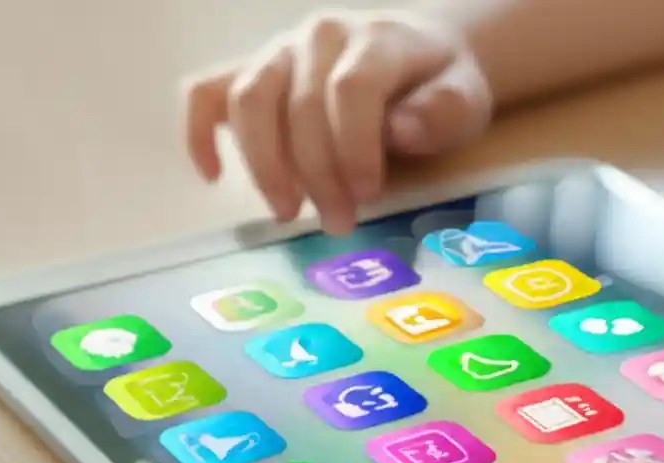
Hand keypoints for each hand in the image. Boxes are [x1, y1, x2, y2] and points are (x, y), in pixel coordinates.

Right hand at [182, 10, 492, 235]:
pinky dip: (199, 134)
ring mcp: (278, 52)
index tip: (367, 195)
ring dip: (264, 165)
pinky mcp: (250, 72)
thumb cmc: (438, 86)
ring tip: (289, 212)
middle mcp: (318, 37)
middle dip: (317, 173)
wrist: (417, 54)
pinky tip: (213, 176)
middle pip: (299, 104)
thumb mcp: (464, 100)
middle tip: (338, 223)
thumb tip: (402, 129)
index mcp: (375, 40)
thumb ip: (443, 112)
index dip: (354, 146)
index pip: (351, 88)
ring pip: (249, 101)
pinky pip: (205, 93)